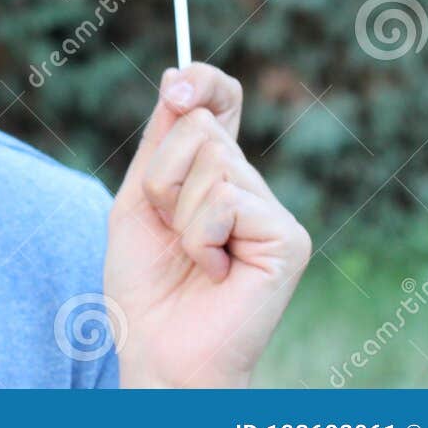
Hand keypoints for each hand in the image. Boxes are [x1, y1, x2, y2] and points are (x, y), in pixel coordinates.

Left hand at [104, 63, 310, 386]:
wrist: (158, 352)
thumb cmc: (147, 287)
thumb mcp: (140, 200)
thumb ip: (160, 140)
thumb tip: (179, 75)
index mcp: (217, 173)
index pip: (223, 102)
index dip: (205, 82)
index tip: (176, 87)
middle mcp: (251, 186)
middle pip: (199, 127)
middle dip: (162, 177)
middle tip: (168, 230)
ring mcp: (273, 212)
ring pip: (210, 160)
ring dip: (177, 212)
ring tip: (191, 257)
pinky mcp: (288, 238)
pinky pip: (225, 200)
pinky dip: (199, 238)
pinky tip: (214, 272)